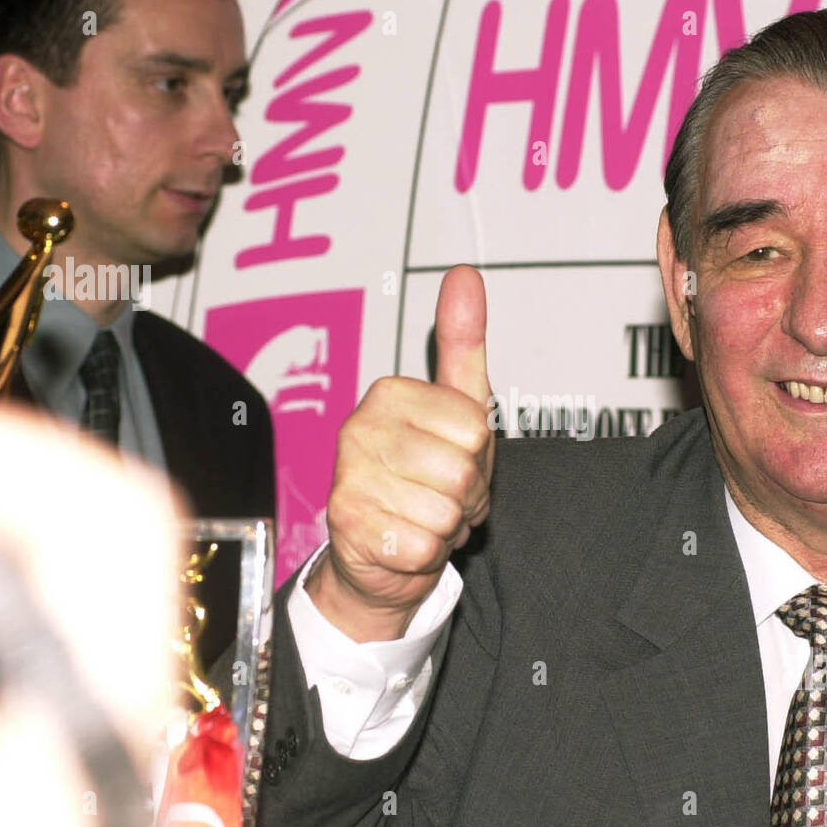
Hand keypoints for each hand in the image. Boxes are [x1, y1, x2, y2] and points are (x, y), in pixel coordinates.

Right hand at [309, 265, 494, 640]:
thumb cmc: (425, 474)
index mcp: (390, 394)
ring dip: (448, 525)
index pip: (476, 429)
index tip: (454, 458)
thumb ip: (462, 342)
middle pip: (463, 471)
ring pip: (445, 511)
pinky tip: (406, 540)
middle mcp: (360, 429)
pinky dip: (427, 553)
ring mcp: (349, 478)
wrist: (382, 551)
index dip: (479, 456)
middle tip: (441, 494)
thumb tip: (464, 273)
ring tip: (423, 515)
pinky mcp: (347, 527)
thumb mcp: (457, 406)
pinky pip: (424, 546)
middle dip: (467, 495)